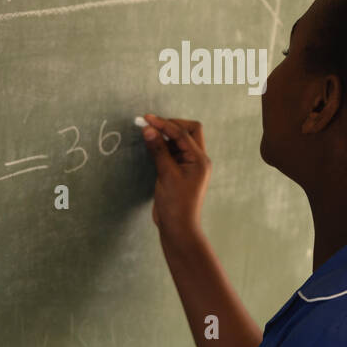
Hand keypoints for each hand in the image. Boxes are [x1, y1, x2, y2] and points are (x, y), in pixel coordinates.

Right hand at [140, 113, 210, 235]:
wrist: (178, 228)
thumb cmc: (176, 204)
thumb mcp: (166, 174)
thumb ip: (158, 150)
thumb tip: (148, 129)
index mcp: (199, 159)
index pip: (183, 132)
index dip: (164, 124)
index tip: (146, 119)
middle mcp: (197, 159)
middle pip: (188, 131)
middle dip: (170, 125)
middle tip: (150, 125)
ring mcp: (189, 165)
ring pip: (179, 141)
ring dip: (165, 136)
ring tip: (147, 133)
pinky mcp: (179, 172)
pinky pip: (172, 152)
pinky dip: (162, 146)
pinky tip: (151, 146)